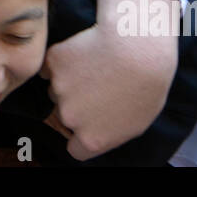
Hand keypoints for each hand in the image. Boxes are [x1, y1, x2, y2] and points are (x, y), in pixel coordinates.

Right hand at [43, 0, 177, 158]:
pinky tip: (82, 52)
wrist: (138, 47)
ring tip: (95, 66)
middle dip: (77, 104)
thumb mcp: (137, 122)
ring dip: (69, 82)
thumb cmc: (147, 85)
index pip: (76, 149)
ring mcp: (59, 89)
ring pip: (57, 89)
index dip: (84, 134)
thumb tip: (97, 131)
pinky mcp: (54, 61)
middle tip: (100, 86)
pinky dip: (61, 61)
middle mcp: (71, 118)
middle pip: (66, 115)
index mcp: (92, 139)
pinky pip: (50, 66)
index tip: (92, 121)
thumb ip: (110, 133)